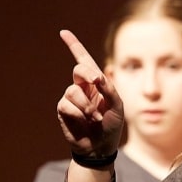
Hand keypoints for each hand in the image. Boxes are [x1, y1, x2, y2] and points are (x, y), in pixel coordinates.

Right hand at [55, 30, 123, 158]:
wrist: (100, 148)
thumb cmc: (111, 127)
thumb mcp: (118, 107)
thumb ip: (109, 89)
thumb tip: (96, 76)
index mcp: (97, 84)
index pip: (84, 61)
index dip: (74, 46)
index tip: (63, 33)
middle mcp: (82, 87)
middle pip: (79, 69)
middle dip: (87, 74)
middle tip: (96, 83)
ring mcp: (71, 98)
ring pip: (73, 90)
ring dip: (86, 105)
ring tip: (94, 118)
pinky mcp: (64, 110)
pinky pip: (66, 104)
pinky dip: (79, 113)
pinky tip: (85, 122)